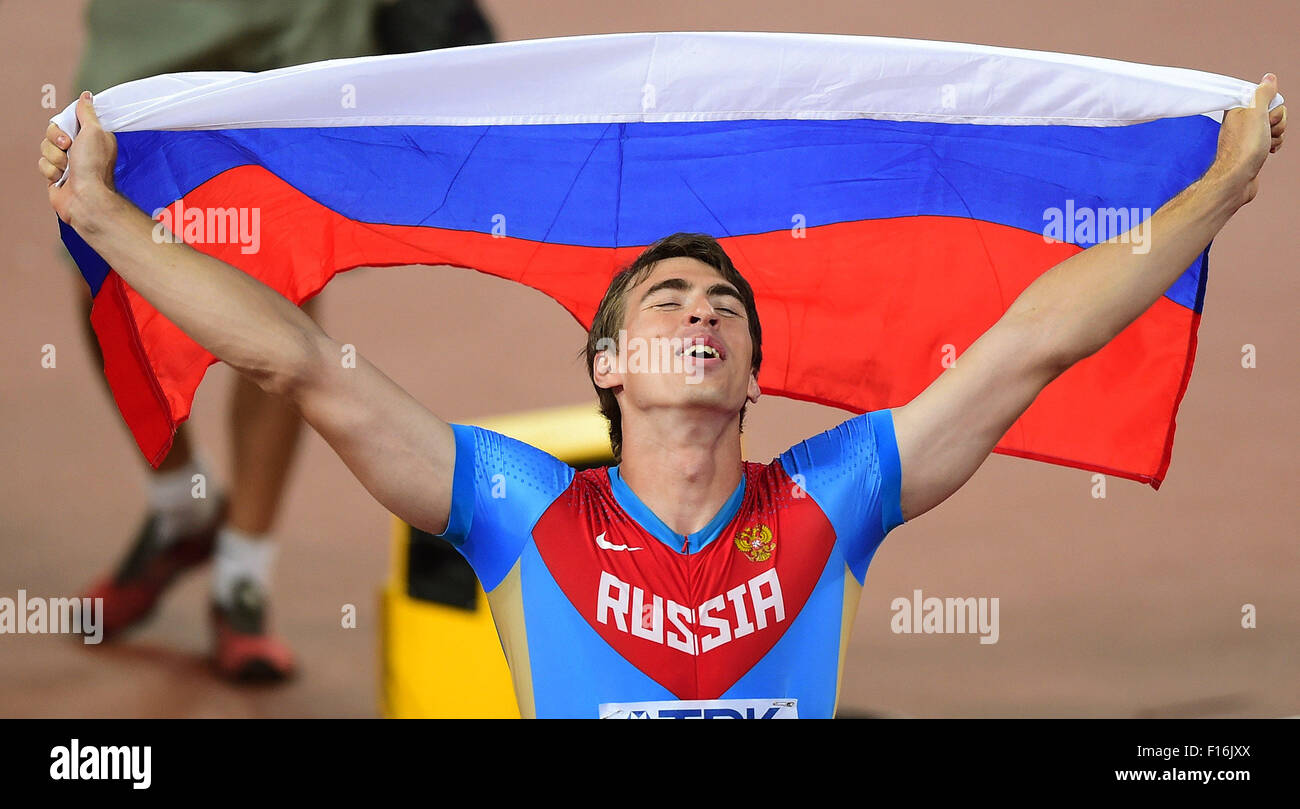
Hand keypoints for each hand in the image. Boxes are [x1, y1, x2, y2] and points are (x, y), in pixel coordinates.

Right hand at [39, 91, 118, 227]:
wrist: (85, 197)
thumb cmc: (94, 167)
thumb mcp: (94, 131)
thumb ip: (87, 112)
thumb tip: (86, 96)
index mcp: (91, 136)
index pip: (66, 121)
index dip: (63, 126)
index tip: (70, 133)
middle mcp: (80, 148)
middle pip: (52, 133)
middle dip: (56, 141)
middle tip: (68, 149)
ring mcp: (67, 162)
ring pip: (45, 148)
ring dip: (55, 158)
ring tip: (68, 168)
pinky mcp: (56, 174)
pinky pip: (43, 164)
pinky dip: (51, 170)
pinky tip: (62, 178)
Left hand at [1211, 74, 1286, 206]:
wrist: (1237, 178)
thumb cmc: (1243, 148)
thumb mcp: (1255, 113)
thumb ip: (1263, 94)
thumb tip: (1268, 79)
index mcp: (1238, 108)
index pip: (1267, 98)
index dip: (1272, 109)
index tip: (1265, 117)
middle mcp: (1241, 121)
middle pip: (1273, 113)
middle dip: (1276, 124)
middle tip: (1264, 132)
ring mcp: (1247, 135)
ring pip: (1274, 127)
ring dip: (1275, 136)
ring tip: (1263, 145)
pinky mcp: (1252, 148)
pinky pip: (1271, 141)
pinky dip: (1273, 146)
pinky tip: (1266, 152)